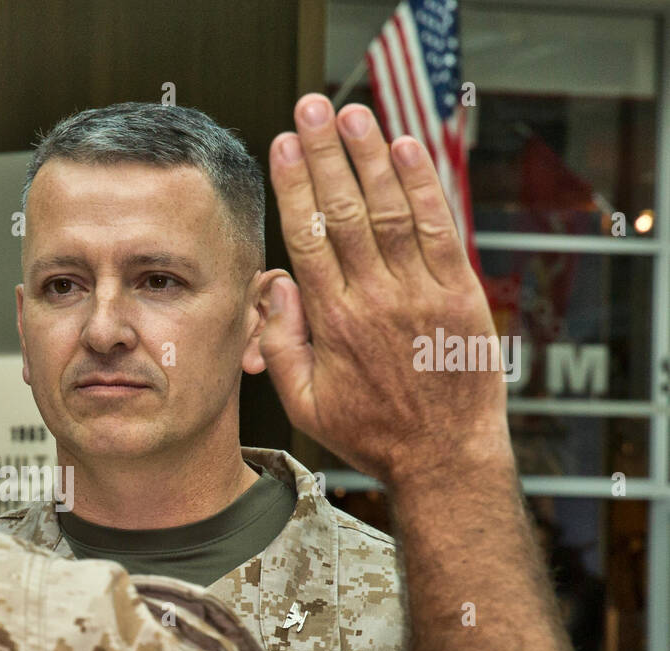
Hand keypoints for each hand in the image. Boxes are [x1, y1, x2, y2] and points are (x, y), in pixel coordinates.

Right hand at [260, 93, 509, 484]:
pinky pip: (439, 229)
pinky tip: (406, 149)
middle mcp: (375, 300)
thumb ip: (281, 345)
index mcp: (333, 324)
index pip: (308, 238)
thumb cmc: (371, 432)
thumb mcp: (304, 403)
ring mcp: (421, 293)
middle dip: (325, 154)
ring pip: (389, 211)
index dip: (294, 186)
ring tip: (352, 115)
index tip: (281, 147)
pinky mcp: (460, 293)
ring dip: (371, 157)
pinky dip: (422, 186)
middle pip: (344, 211)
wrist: (443, 456)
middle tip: (310, 110)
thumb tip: (275, 288)